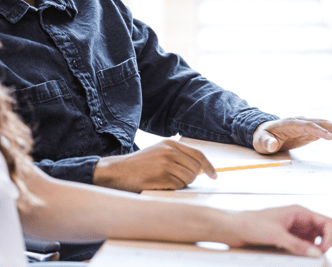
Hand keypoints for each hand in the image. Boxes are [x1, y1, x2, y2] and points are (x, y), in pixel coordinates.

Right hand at [92, 139, 216, 192]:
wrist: (118, 172)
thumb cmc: (138, 165)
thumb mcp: (157, 152)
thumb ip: (176, 155)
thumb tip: (198, 167)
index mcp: (170, 143)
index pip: (198, 154)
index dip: (208, 166)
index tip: (214, 175)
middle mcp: (169, 151)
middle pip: (195, 168)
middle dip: (191, 177)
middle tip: (176, 179)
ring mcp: (166, 163)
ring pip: (188, 178)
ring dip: (181, 183)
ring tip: (165, 181)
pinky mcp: (162, 176)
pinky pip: (178, 186)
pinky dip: (173, 188)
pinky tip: (160, 184)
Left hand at [224, 205, 331, 256]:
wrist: (235, 228)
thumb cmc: (252, 224)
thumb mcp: (276, 235)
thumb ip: (297, 245)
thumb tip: (317, 253)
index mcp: (299, 212)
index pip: (327, 222)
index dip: (331, 236)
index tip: (323, 250)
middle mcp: (300, 219)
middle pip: (326, 230)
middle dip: (327, 243)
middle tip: (317, 255)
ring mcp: (296, 229)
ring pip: (317, 239)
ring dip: (317, 248)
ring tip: (307, 257)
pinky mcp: (290, 237)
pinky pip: (305, 245)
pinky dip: (307, 251)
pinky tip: (300, 257)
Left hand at [253, 117, 331, 153]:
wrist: (264, 133)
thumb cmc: (262, 138)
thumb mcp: (261, 142)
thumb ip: (267, 143)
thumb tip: (272, 145)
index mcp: (289, 123)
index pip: (307, 125)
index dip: (319, 130)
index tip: (330, 137)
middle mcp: (300, 121)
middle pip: (319, 122)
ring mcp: (305, 125)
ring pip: (324, 124)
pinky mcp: (308, 131)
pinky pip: (323, 130)